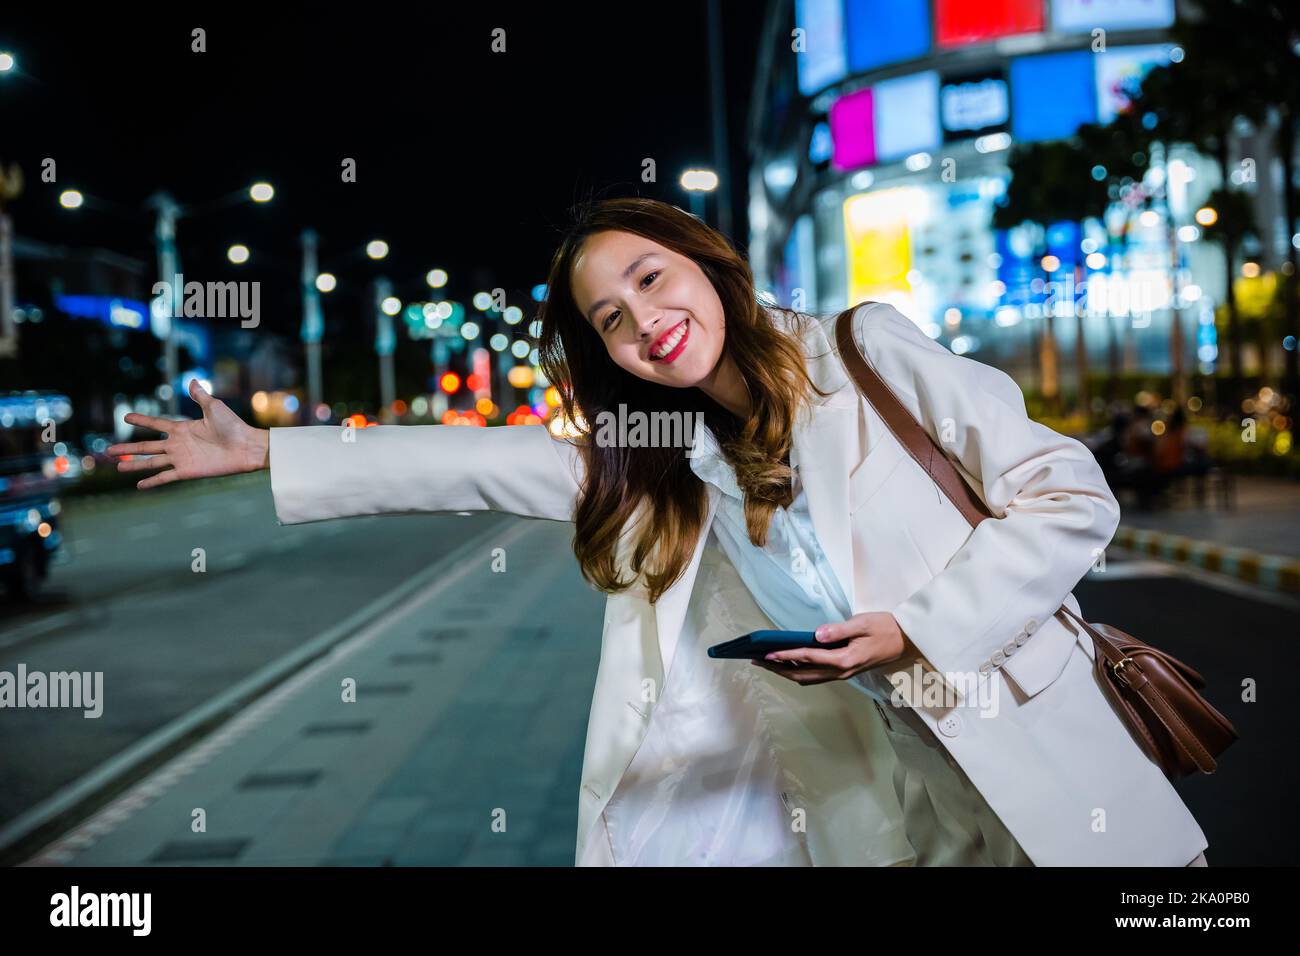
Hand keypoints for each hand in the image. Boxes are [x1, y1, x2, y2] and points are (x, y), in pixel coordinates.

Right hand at [107, 379, 269, 489]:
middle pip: (147, 446)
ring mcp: (182, 458)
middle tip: (109, 450)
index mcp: (183, 428)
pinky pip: (166, 477)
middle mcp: (179, 444)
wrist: (247, 447)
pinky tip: (139, 485)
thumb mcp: (214, 407)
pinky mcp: (188, 471)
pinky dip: (153, 481)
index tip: (126, 417)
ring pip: (152, 462)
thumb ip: (200, 396)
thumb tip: (192, 381)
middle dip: (128, 448)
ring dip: (135, 464)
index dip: (142, 421)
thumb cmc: (234, 426)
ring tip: (118, 466)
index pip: (157, 424)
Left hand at [751, 612, 909, 685]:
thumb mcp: (863, 622)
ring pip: (808, 677)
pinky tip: (790, 663)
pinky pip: (816, 676)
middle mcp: (842, 671)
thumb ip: (839, 629)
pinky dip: (799, 671)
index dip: (786, 655)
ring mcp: (843, 674)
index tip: (767, 653)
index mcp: (845, 659)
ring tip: (767, 663)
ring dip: (786, 671)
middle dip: (778, 668)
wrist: (907, 641)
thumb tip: (816, 634)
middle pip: (803, 673)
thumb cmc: (885, 628)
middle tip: (757, 661)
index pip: (809, 657)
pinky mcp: (844, 671)